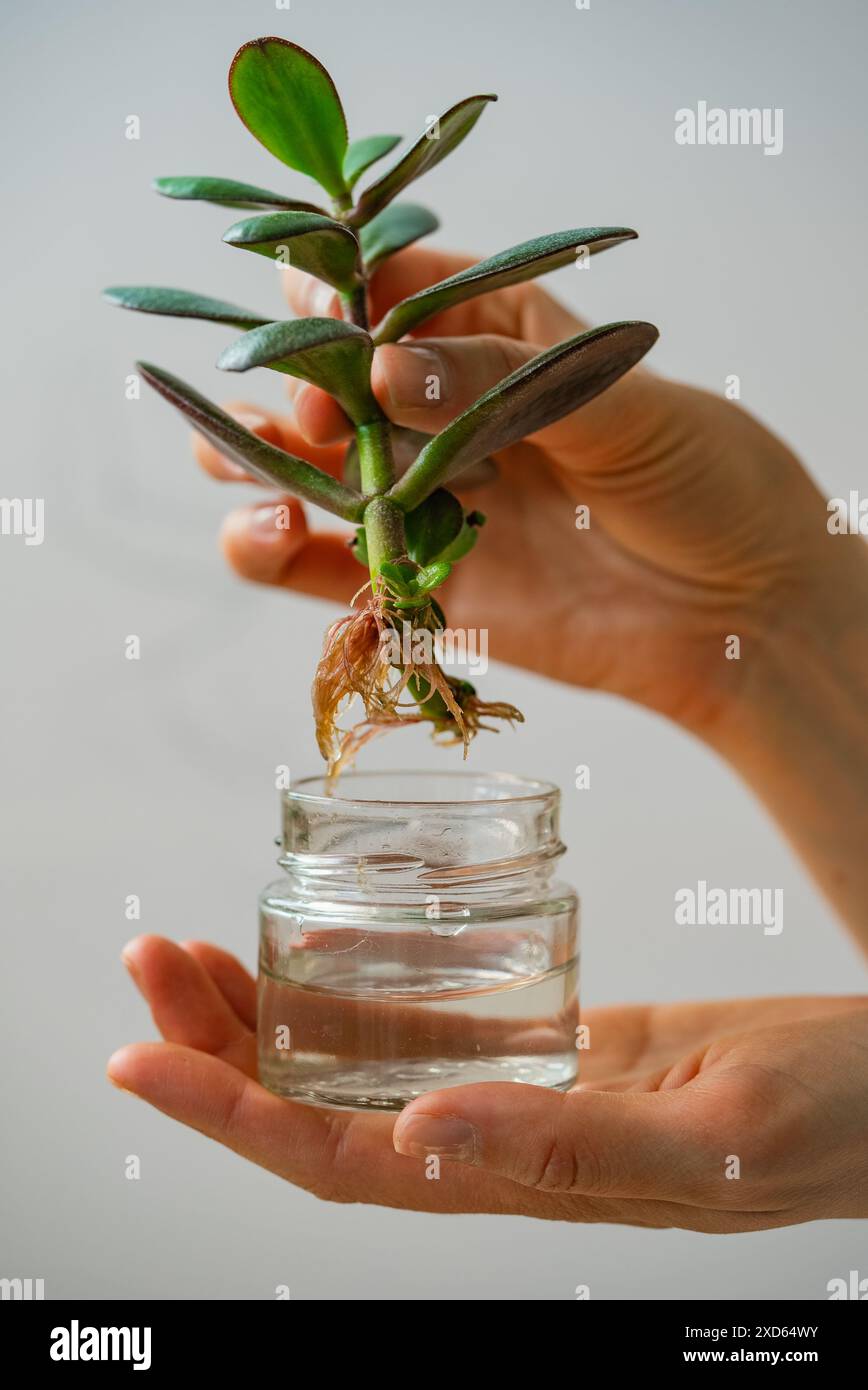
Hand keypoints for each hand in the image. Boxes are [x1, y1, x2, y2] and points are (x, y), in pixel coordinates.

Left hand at [109, 935, 867, 1230]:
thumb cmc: (830, 1117)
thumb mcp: (712, 1130)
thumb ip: (574, 1147)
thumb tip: (422, 1137)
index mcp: (525, 1181)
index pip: (339, 1161)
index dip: (232, 1115)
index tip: (142, 1060)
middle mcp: (501, 1145)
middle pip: (325, 1111)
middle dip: (220, 1047)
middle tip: (148, 965)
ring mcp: (523, 1093)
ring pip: (365, 1068)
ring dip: (270, 1017)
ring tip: (192, 956)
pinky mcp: (555, 1044)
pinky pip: (433, 1029)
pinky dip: (361, 994)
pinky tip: (315, 957)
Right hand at [192, 248, 867, 940]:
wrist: (744, 612)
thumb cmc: (709, 482)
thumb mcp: (622, 404)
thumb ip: (501, 384)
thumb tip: (386, 369)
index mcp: (498, 336)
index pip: (392, 291)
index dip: (340, 289)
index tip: (318, 303)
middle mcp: (446, 412)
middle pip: (328, 379)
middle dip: (293, 381)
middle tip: (309, 409)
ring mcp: (424, 498)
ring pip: (303, 468)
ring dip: (251, 455)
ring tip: (241, 458)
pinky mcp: (416, 580)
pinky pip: (320, 563)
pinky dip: (269, 550)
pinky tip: (261, 534)